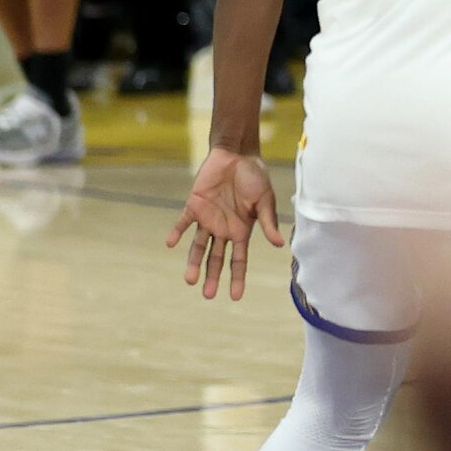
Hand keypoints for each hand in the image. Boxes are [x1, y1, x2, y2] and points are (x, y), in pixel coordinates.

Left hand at [166, 145, 287, 300]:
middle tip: (208, 295)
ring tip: (190, 280)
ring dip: (193, 263)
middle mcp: (223, 228)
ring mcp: (207, 218)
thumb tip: (278, 245)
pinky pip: (183, 222)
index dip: (237, 277)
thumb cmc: (255, 176)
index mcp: (241, 230)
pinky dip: (177, 232)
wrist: (237, 154)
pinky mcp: (194, 205)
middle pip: (216, 258)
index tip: (235, 296)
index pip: (239, 259)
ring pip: (198, 246)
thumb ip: (268, 222)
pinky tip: (172, 243)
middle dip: (213, 276)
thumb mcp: (265, 200)